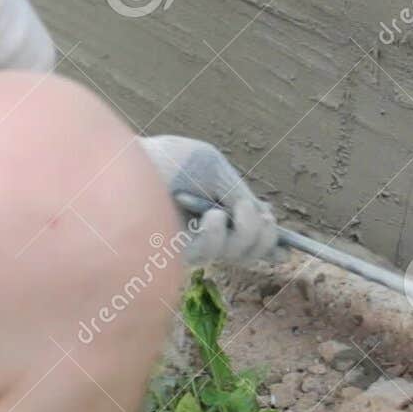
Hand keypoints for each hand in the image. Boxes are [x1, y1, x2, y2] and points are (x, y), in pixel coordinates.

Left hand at [138, 135, 279, 265]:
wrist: (126, 162)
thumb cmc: (166, 160)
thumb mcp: (212, 169)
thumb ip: (238, 192)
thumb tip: (264, 216)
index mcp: (219, 212)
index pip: (251, 237)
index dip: (271, 244)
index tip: (286, 248)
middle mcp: (207, 233)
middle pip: (252, 250)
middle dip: (266, 236)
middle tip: (262, 218)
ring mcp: (192, 243)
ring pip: (237, 251)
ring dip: (244, 231)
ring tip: (223, 210)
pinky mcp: (175, 252)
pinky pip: (212, 250)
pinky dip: (220, 231)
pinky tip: (211, 216)